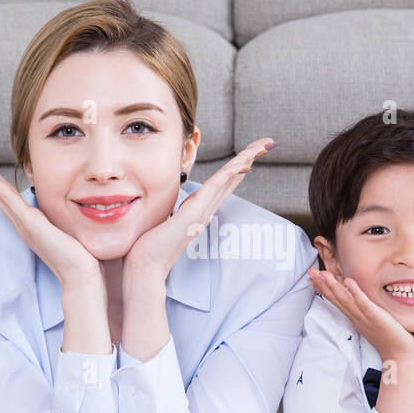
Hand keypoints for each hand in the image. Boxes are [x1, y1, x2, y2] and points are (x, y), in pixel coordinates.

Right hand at [0, 147, 100, 287]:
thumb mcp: (66, 230)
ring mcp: (23, 223)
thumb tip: (67, 208)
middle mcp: (21, 222)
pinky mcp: (29, 223)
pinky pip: (8, 199)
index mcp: (28, 222)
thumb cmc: (78, 257)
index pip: (5, 194)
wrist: (79, 276)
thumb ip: (60, 220)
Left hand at [123, 137, 276, 281]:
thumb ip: (172, 213)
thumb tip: (170, 208)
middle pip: (232, 179)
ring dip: (245, 161)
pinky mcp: (193, 215)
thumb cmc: (149, 248)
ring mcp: (201, 213)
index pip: (223, 184)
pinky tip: (240, 163)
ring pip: (228, 180)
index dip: (237, 168)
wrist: (145, 269)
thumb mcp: (163, 222)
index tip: (250, 154)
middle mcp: (204, 211)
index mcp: (198, 211)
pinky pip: (214, 189)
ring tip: (262, 146)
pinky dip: (229, 175)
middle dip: (249, 159)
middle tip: (267, 143)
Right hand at [307, 267, 413, 362]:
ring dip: (333, 287)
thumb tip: (357, 300)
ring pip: (345, 300)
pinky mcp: (375, 317)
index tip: (312, 278)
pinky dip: (355, 292)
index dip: (323, 288)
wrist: (398, 355)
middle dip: (322, 284)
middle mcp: (356, 316)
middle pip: (336, 298)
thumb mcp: (372, 321)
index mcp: (354, 316)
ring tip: (322, 274)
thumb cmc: (388, 338)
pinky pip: (363, 303)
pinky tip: (348, 281)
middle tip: (310, 271)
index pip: (335, 300)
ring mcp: (364, 317)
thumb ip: (363, 311)